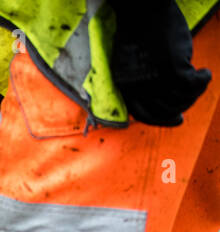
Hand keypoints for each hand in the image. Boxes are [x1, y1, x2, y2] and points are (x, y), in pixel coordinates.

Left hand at [110, 1, 210, 126]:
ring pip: (182, 98)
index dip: (163, 119)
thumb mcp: (133, 62)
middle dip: (183, 104)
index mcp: (126, 89)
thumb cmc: (138, 31)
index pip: (146, 115)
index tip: (178, 119)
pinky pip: (194, 85)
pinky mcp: (173, 69)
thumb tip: (162, 93)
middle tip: (193, 93)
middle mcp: (139, 90)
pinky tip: (205, 73)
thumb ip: (142, 80)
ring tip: (199, 78)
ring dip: (195, 91)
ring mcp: (156, 81)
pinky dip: (203, 80)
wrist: (142, 12)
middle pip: (167, 109)